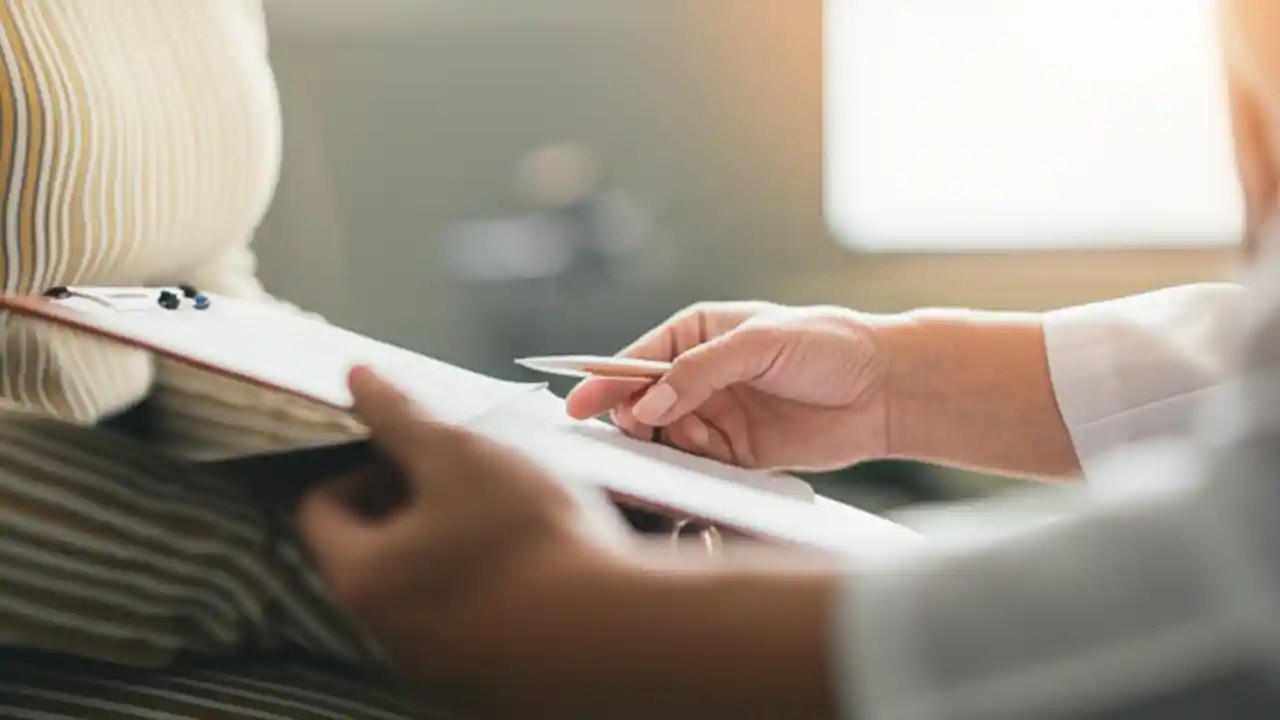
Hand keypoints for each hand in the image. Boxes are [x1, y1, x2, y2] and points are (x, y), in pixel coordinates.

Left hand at [297, 367, 628, 708]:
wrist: (612, 635)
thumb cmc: (528, 541)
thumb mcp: (458, 453)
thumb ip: (399, 414)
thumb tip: (356, 379)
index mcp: (363, 576)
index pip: (322, 508)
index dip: (364, 465)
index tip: (415, 451)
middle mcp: (388, 630)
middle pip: (376, 547)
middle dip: (415, 501)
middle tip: (467, 475)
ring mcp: (438, 660)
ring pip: (427, 583)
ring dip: (456, 541)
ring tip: (508, 514)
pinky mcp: (488, 675)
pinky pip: (473, 615)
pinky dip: (493, 582)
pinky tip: (536, 560)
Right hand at [566, 302, 896, 470]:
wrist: (886, 391)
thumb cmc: (828, 347)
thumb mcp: (760, 343)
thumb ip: (700, 371)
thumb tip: (650, 403)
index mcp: (697, 333)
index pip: (638, 358)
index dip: (605, 381)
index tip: (579, 405)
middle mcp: (699, 375)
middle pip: (642, 403)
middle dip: (632, 418)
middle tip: (639, 430)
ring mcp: (715, 415)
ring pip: (664, 438)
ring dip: (662, 446)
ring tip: (684, 444)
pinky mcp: (736, 454)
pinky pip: (696, 464)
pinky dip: (689, 469)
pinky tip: (701, 463)